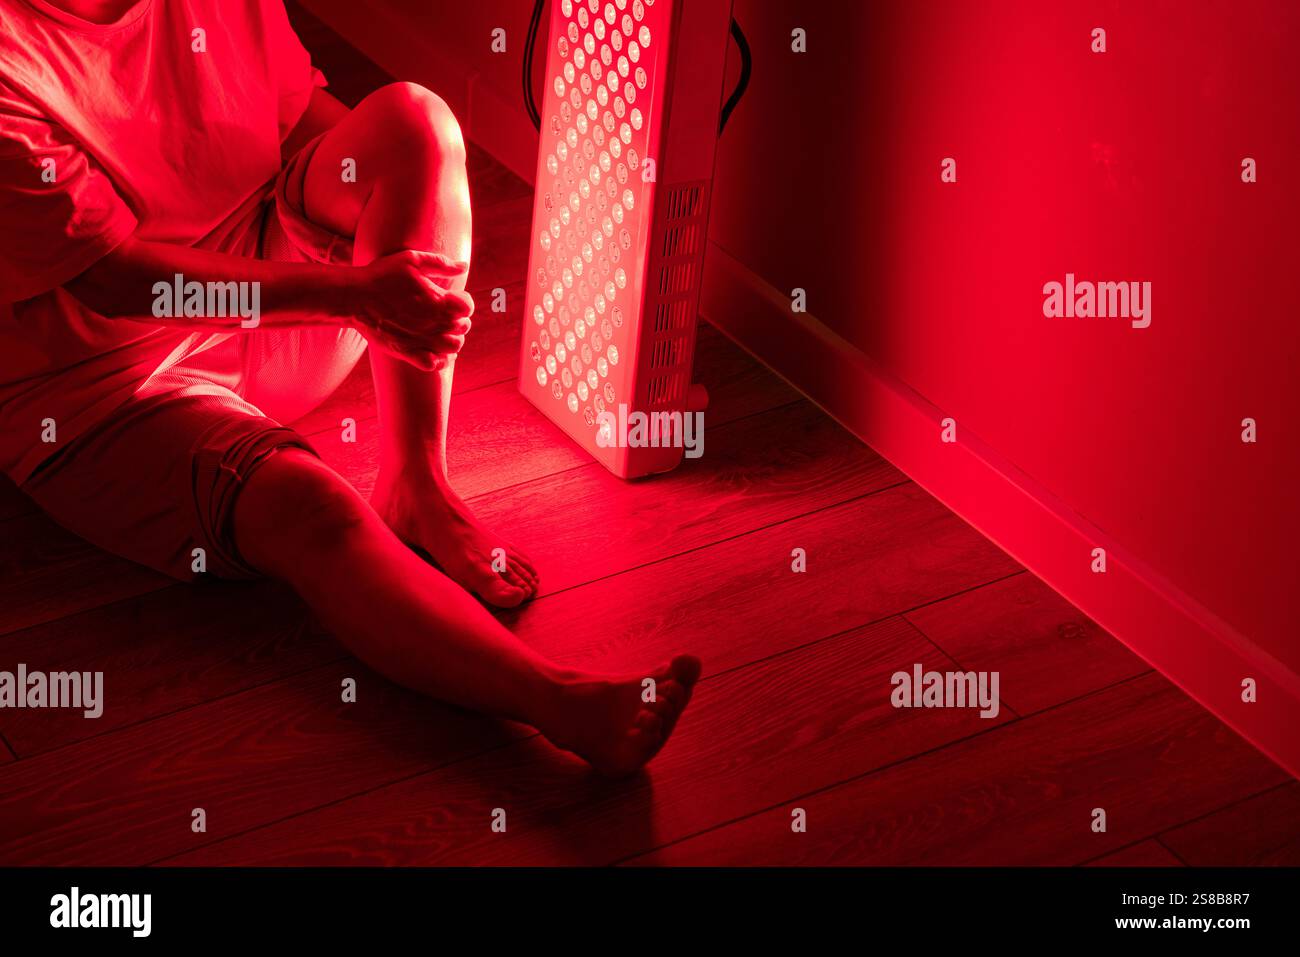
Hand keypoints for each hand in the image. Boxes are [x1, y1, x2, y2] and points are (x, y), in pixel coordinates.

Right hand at [351, 250, 473, 369]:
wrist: (353, 297)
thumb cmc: (382, 275)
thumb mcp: (411, 261)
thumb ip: (441, 264)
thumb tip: (464, 266)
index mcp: (439, 301)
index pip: (468, 307)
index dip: (463, 301)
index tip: (452, 297)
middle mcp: (434, 323)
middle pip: (463, 327)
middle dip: (458, 319)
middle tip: (444, 312)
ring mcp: (422, 340)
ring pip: (453, 347)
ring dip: (451, 338)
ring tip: (440, 331)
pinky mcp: (407, 353)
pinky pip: (434, 364)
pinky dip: (438, 359)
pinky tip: (432, 349)